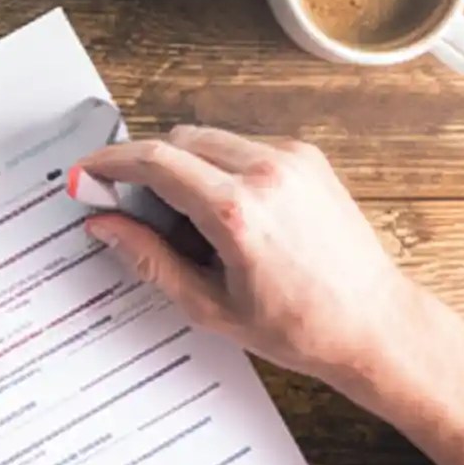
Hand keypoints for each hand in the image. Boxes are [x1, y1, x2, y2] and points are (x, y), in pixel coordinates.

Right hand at [77, 125, 408, 382]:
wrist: (375, 323)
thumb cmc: (300, 326)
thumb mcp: (208, 305)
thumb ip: (148, 258)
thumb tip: (105, 226)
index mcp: (237, 212)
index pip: (155, 161)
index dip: (111, 162)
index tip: (89, 171)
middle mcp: (266, 173)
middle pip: (177, 140)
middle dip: (145, 165)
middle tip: (131, 204)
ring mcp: (291, 160)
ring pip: (208, 138)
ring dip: (181, 164)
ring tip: (184, 218)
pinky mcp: (307, 158)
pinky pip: (241, 146)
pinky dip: (217, 166)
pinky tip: (221, 210)